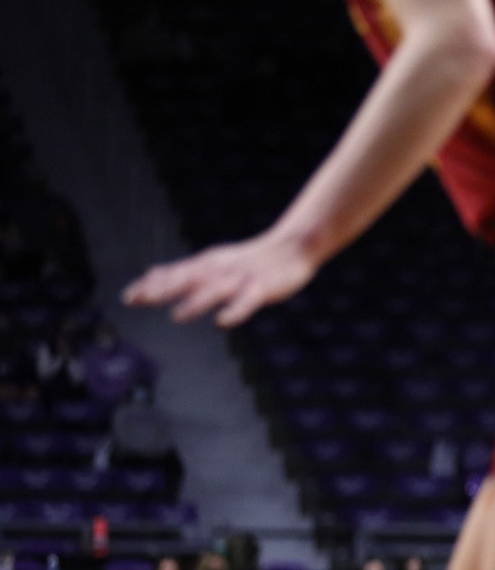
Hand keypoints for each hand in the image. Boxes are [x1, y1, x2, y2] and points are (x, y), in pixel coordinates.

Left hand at [123, 228, 317, 327]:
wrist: (292, 247)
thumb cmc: (251, 259)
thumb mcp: (212, 261)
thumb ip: (183, 271)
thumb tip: (150, 275)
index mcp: (207, 264)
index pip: (174, 274)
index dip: (151, 285)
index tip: (127, 298)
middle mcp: (219, 270)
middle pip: (187, 279)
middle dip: (163, 290)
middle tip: (139, 300)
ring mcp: (241, 279)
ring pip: (215, 290)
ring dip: (196, 302)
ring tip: (178, 316)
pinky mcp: (263, 288)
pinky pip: (248, 301)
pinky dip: (235, 311)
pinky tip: (222, 322)